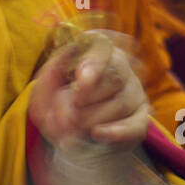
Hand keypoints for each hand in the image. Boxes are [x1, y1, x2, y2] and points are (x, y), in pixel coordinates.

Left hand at [28, 31, 149, 148]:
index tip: (81, 77)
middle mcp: (120, 67)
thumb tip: (58, 70)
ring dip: (92, 118)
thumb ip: (47, 79)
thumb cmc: (59, 106)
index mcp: (94, 51)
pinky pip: (136, 125)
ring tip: (71, 128)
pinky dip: (116, 132)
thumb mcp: (44, 91)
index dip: (93, 62)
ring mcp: (134, 93)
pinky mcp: (141, 119)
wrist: (72, 138)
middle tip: (66, 115)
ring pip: (121, 102)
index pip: (102, 46)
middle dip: (87, 98)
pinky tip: (96, 134)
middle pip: (114, 75)